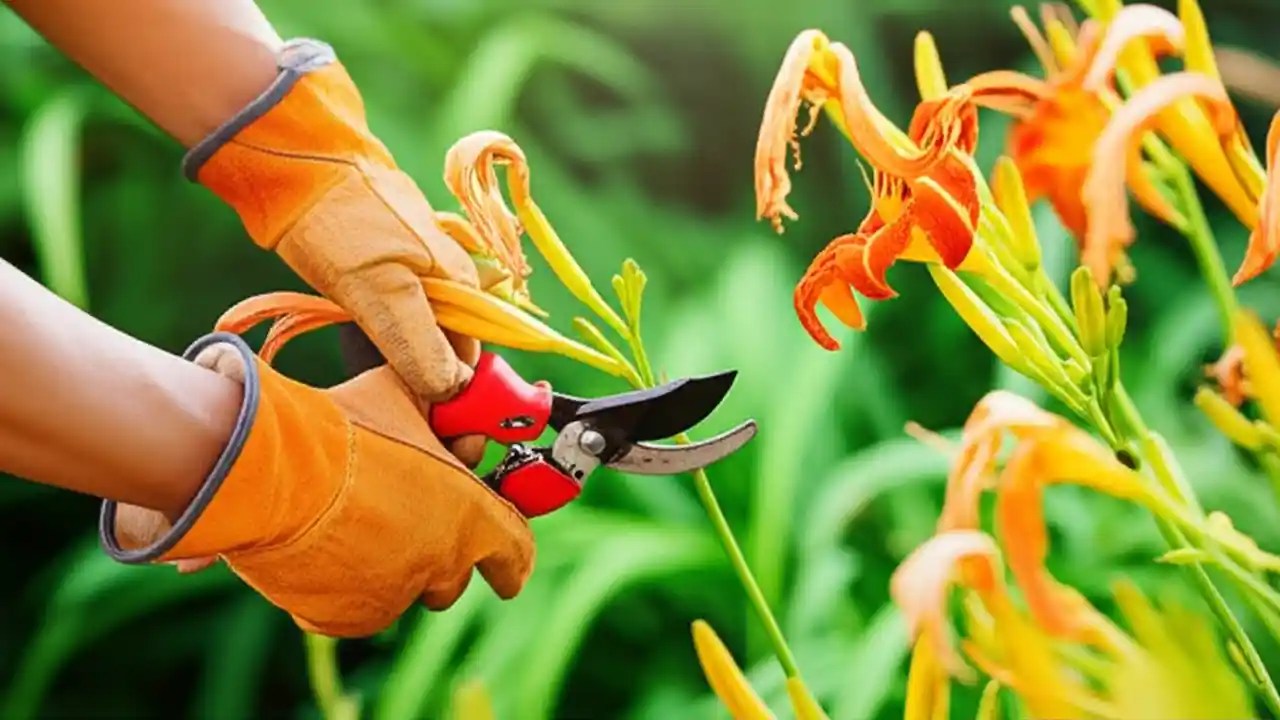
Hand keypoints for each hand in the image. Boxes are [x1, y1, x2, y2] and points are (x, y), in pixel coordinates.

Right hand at [103, 333, 533, 636]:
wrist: (270, 468)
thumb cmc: (345, 427)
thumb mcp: (407, 393)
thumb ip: (444, 396)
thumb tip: (464, 383)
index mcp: (472, 519)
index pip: (515, 552)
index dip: (511, 556)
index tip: (508, 564)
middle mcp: (441, 566)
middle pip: (455, 577)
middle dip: (441, 553)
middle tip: (412, 520)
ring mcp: (393, 596)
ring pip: (405, 591)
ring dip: (394, 567)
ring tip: (360, 525)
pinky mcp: (345, 616)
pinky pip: (357, 607)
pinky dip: (347, 585)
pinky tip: (327, 548)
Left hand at [185, 39, 480, 402]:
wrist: (298, 164)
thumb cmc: (339, 224)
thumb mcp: (380, 292)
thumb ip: (420, 344)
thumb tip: (452, 390)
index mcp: (462, 285)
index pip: (470, 360)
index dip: (449, 393)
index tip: (417, 415)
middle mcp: (449, 280)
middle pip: (445, 350)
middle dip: (420, 379)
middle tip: (380, 395)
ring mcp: (418, 271)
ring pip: (417, 335)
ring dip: (394, 358)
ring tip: (362, 366)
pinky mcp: (387, 266)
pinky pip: (393, 315)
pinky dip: (376, 334)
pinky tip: (351, 337)